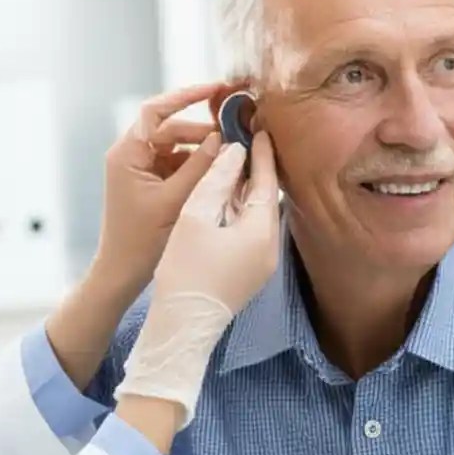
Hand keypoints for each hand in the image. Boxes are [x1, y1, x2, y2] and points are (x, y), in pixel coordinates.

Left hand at [90, 83, 235, 297]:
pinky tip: (218, 172)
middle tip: (236, 133)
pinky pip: (175, 164)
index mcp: (127, 153)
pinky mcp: (148, 182)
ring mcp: (138, 169)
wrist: (122, 273)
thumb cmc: (141, 241)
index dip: (186, 95)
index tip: (216, 89)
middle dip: (202, 130)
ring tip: (231, 156)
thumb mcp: (175, 200)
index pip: (156, 110)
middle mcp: (129, 155)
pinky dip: (195, 165)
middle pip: (170, 128)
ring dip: (202, 150)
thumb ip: (200, 166)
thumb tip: (223, 138)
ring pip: (176, 146)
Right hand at [151, 130, 280, 312]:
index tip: (260, 129)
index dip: (263, 155)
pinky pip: (252, 232)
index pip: (267, 183)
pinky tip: (225, 200)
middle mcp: (271, 247)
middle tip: (245, 142)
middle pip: (267, 199)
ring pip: (259, 216)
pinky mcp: (251, 272)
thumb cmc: (185, 270)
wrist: (182, 324)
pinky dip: (241, 212)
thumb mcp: (195, 216)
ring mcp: (263, 263)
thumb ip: (217, 180)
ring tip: (232, 165)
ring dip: (247, 192)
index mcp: (262, 232)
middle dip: (257, 171)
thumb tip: (234, 153)